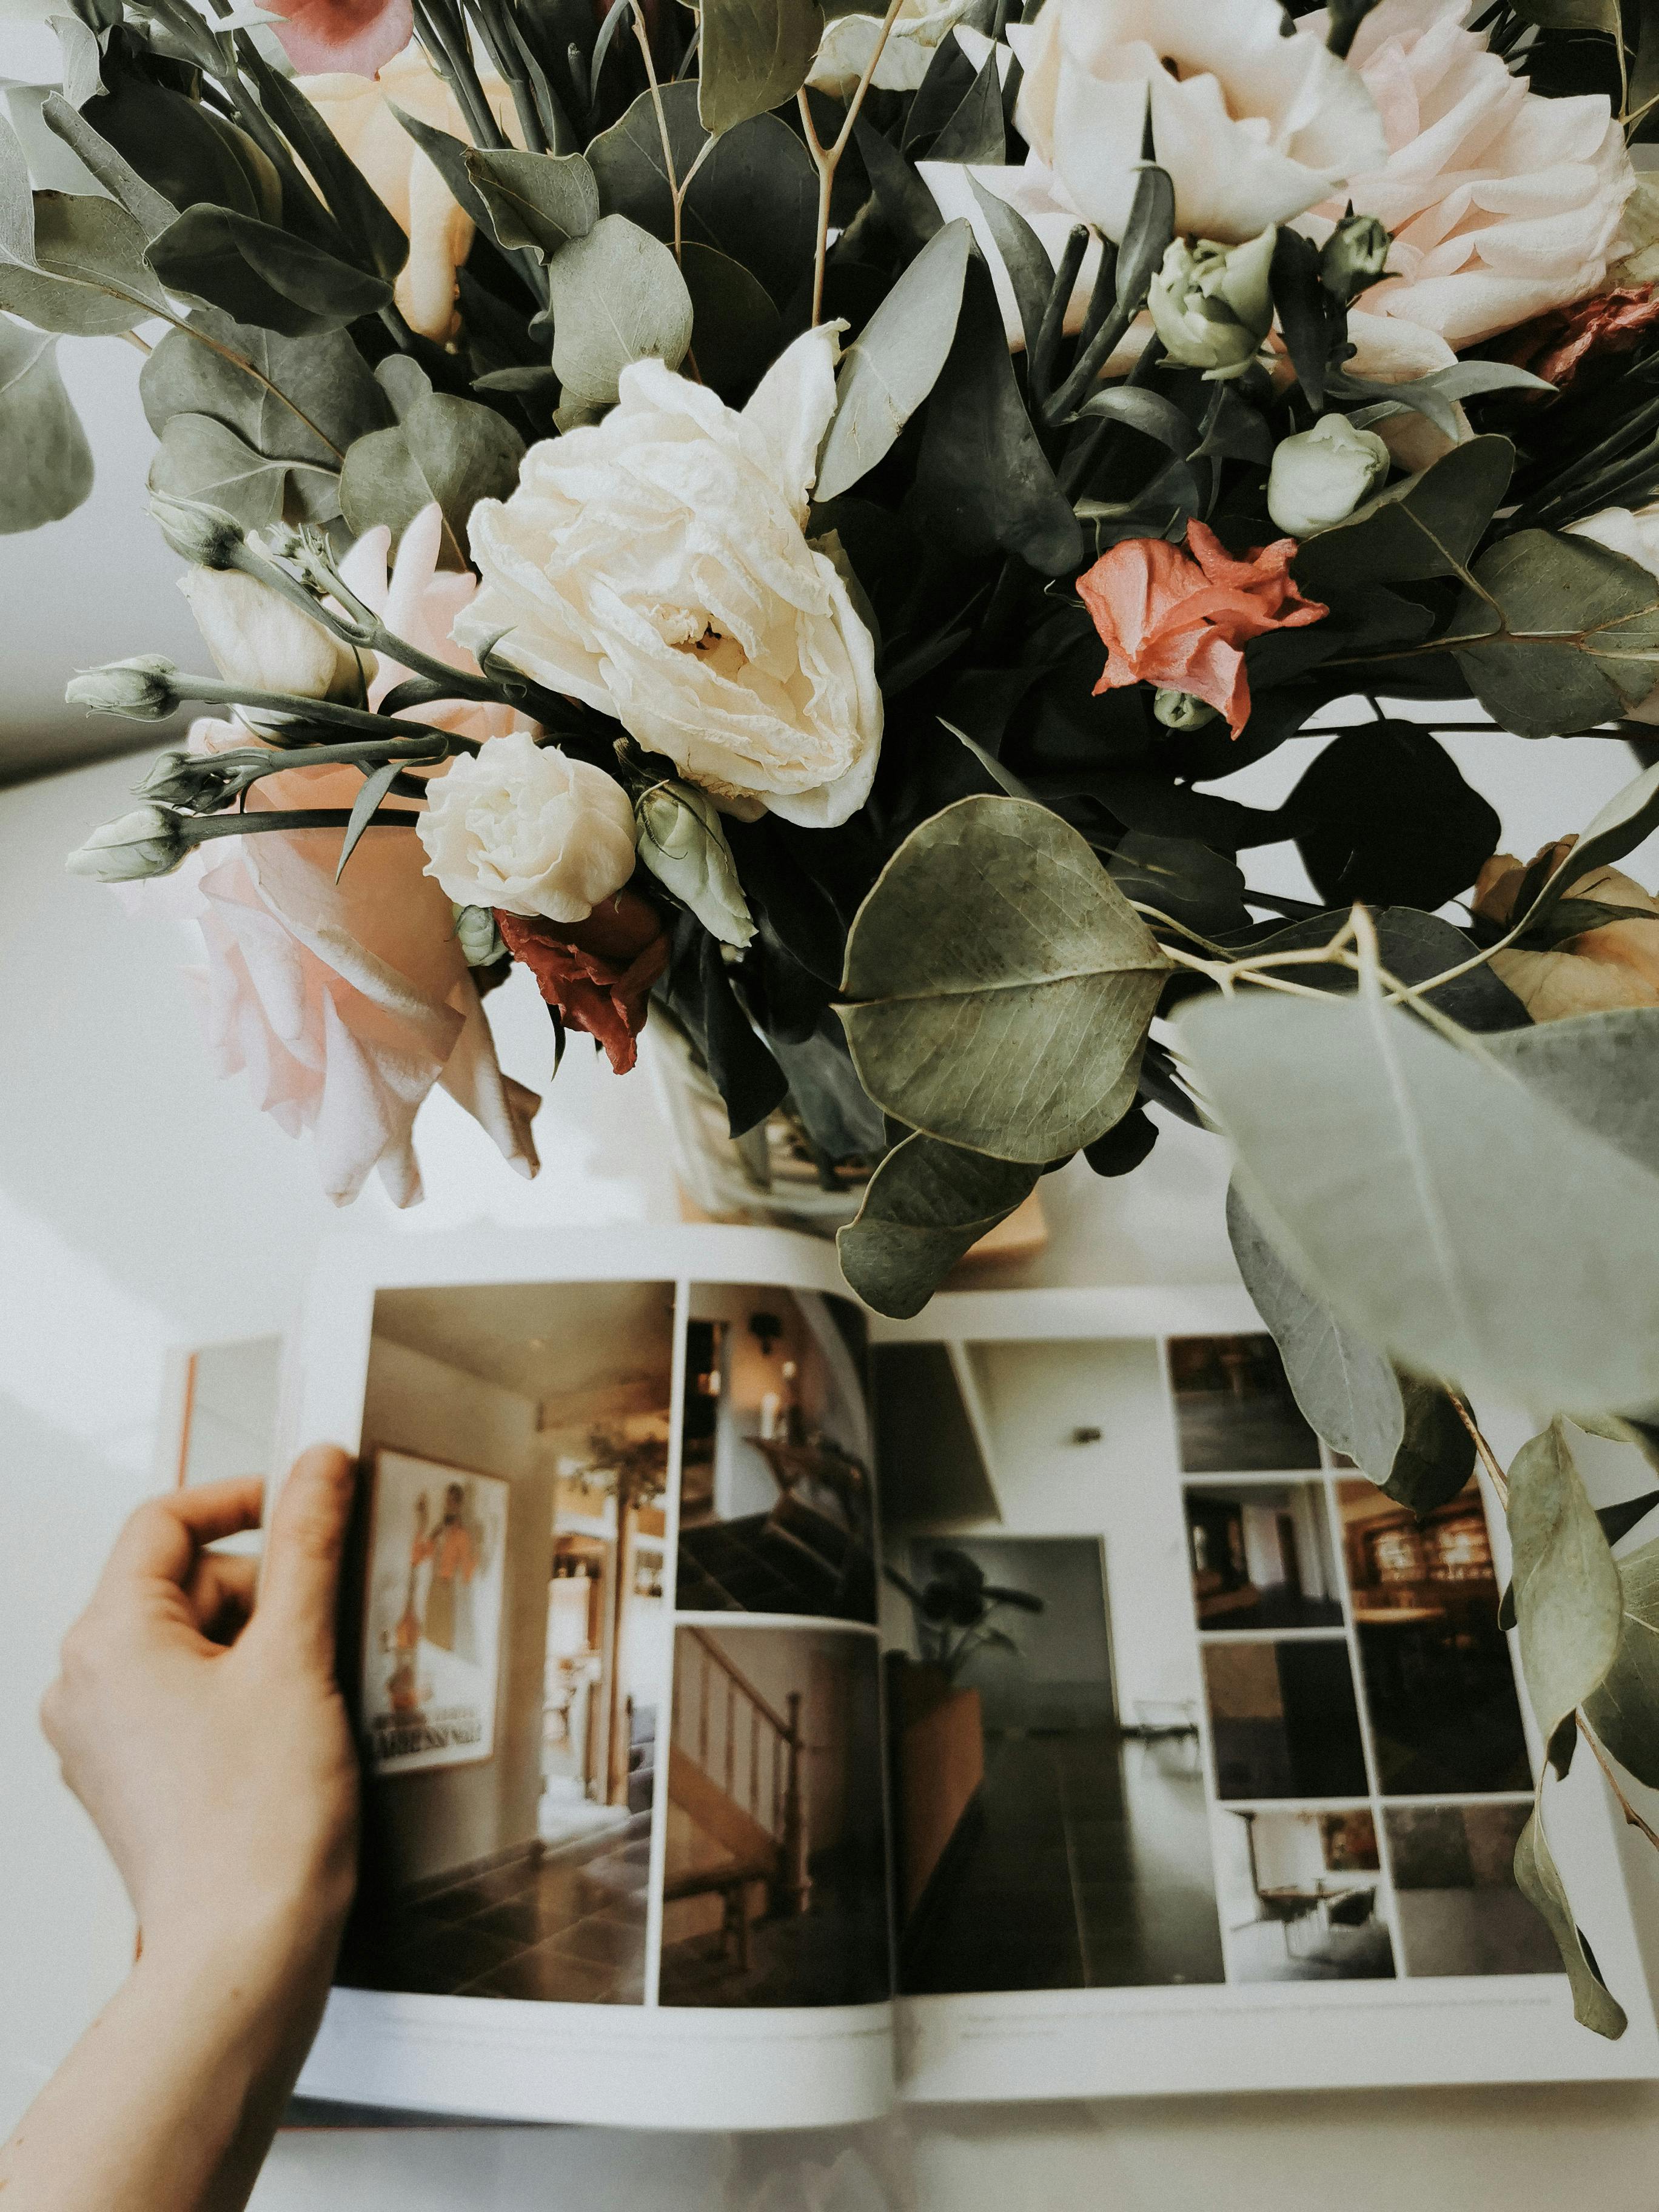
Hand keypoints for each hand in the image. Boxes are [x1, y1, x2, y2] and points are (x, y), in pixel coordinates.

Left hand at [40, 1446, 360, 1969]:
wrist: (245, 1948)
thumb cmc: (261, 1821)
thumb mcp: (299, 1655)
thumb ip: (309, 1545)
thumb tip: (318, 1465)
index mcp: (106, 1639)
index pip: (165, 1522)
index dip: (242, 1499)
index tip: (307, 1503)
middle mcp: (83, 1684)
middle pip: (181, 1584)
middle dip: (262, 1594)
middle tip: (323, 1635)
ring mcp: (99, 1737)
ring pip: (188, 1643)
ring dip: (258, 1649)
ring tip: (309, 1699)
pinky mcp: (127, 1779)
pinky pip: (183, 1699)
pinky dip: (239, 1696)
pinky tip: (288, 1735)